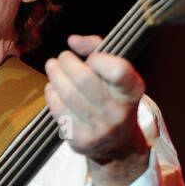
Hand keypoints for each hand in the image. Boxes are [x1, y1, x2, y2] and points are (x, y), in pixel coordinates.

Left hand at [44, 34, 149, 185]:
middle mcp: (119, 112)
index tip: (91, 58)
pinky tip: (52, 88)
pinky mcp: (82, 141)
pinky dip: (52, 95)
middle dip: (67, 63)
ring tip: (52, 67)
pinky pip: (59, 112)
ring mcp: (100, 130)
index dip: (99, 59)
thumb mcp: (116, 73)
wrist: (117, 144)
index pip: (118, 71)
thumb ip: (98, 48)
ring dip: (55, 77)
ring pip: (68, 96)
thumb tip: (72, 41)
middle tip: (61, 58)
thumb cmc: (113, 97)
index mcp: (132, 91)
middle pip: (85, 80)